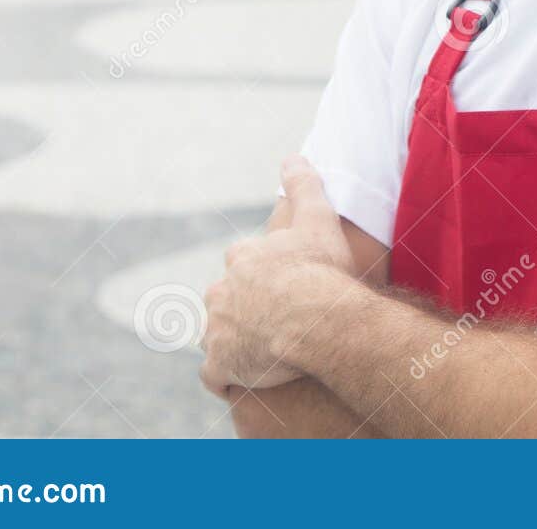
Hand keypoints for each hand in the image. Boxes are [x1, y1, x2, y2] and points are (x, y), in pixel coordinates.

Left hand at [200, 157, 356, 397]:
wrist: (315, 319)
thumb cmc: (321, 269)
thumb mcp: (318, 218)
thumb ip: (304, 186)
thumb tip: (292, 157)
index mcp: (243, 259)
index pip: (243, 263)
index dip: (263, 274)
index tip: (282, 284)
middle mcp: (221, 291)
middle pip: (226, 299)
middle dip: (243, 307)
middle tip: (274, 319)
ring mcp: (218, 329)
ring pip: (218, 334)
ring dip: (233, 341)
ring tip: (262, 351)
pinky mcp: (221, 363)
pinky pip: (215, 374)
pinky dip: (224, 377)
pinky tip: (240, 380)